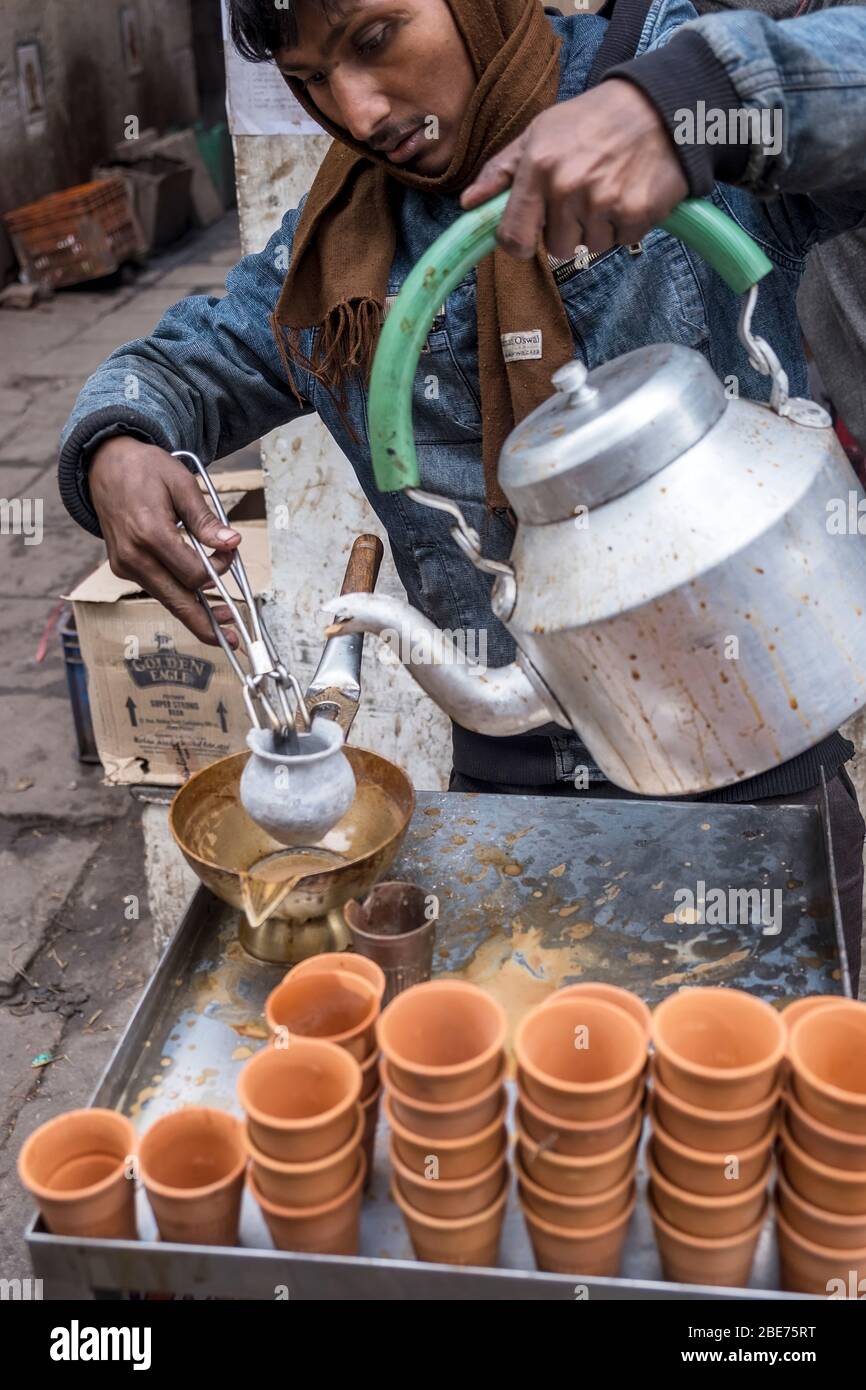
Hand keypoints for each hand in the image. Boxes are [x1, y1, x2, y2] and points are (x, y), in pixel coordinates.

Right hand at [88, 437, 241, 646]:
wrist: (105, 464)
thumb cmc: (146, 469)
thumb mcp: (181, 484)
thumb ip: (205, 519)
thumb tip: (232, 542)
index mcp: (149, 534)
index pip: (193, 573)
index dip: (218, 569)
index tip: (229, 551)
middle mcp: (133, 557)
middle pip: (176, 601)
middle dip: (205, 622)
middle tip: (231, 640)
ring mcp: (125, 565)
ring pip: (166, 599)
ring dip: (193, 612)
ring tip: (221, 627)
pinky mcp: (122, 568)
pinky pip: (156, 588)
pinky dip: (177, 596)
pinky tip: (197, 601)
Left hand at [461, 80, 687, 258]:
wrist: (658, 106)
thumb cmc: (591, 120)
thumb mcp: (540, 133)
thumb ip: (502, 170)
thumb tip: (468, 202)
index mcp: (538, 167)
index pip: (513, 238)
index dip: (519, 243)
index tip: (529, 234)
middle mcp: (568, 187)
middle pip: (556, 247)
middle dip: (568, 229)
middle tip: (584, 194)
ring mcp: (603, 202)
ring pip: (590, 246)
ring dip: (599, 227)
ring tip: (609, 188)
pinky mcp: (636, 214)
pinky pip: (621, 242)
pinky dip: (626, 225)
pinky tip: (630, 192)